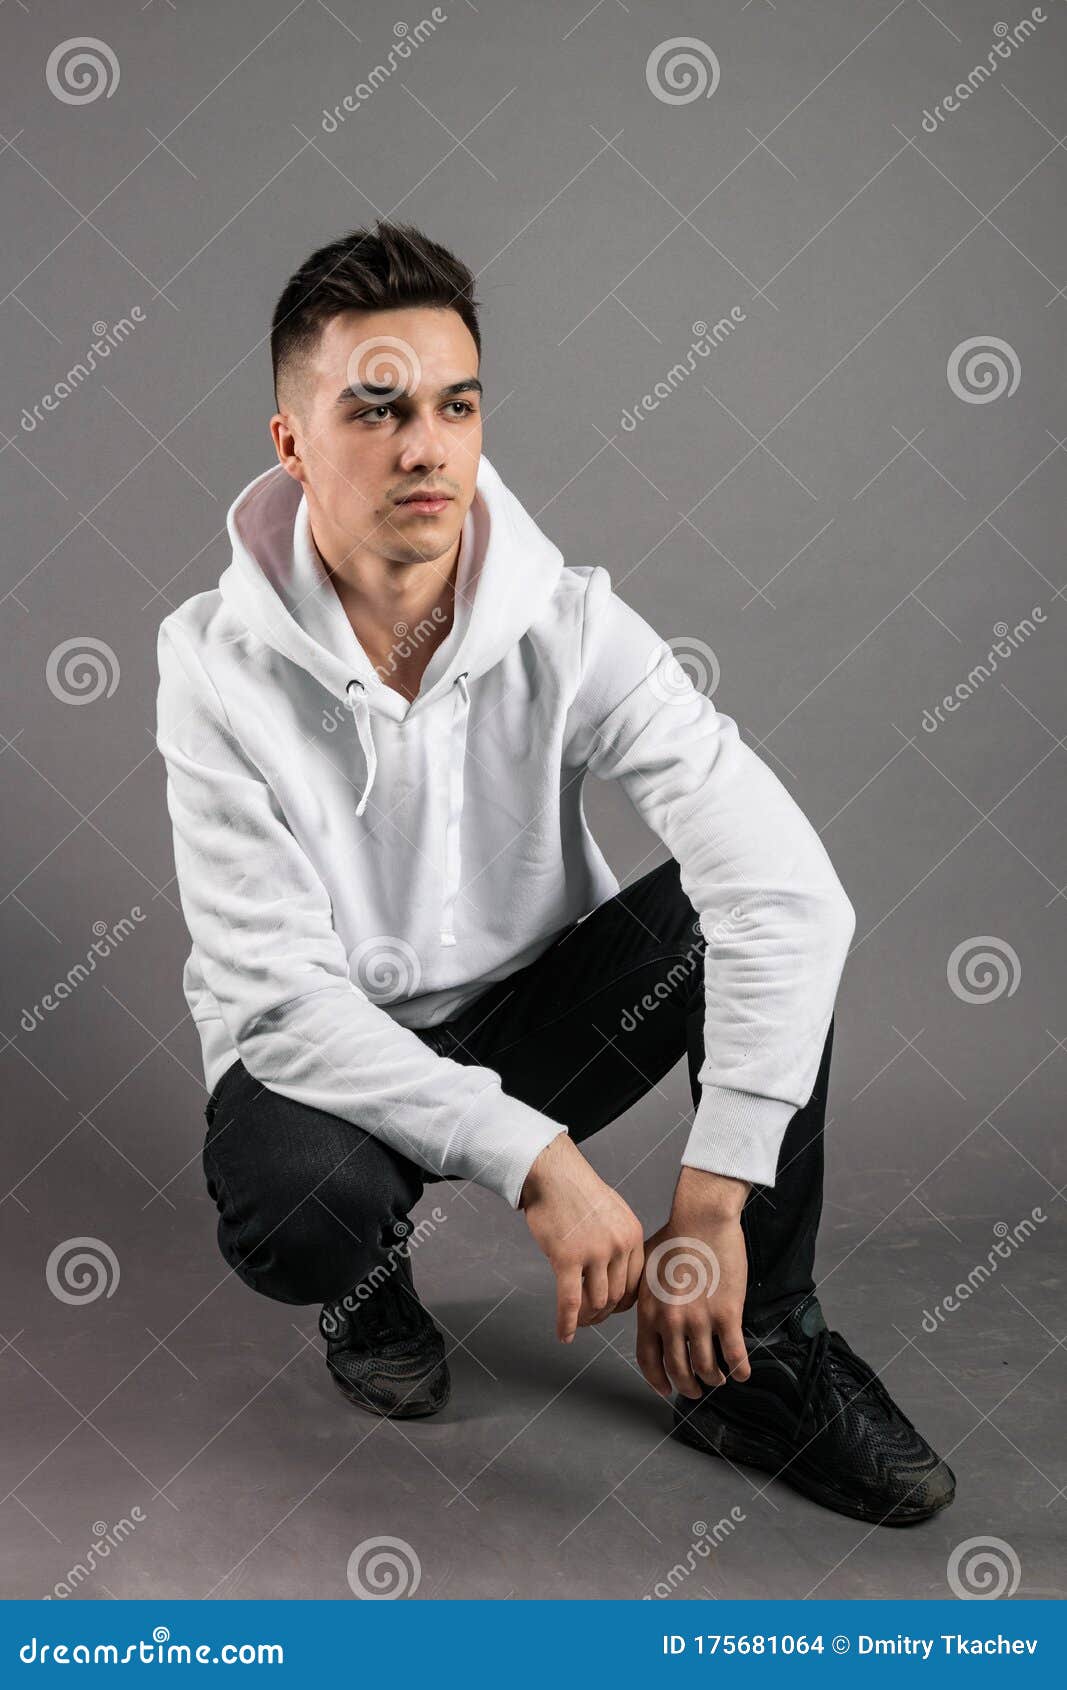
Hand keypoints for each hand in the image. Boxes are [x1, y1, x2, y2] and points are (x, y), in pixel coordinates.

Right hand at [519, 1134, 644, 1342]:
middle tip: (591, 1319)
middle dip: (604, 1313)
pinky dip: (566, 1323)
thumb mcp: (614, 1212)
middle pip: (617, 1296)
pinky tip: (563, 1335)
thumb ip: (619, 1241)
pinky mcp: (567, 1258)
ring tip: (577, 1323)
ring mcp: (594, 1253)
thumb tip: (616, 1273)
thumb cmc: (578, 1192)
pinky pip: (570, 1301)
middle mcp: (618, 1246)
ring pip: (596, 1302)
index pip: (635, 1284)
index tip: (610, 1308)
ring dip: (587, 1318)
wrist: (552, 1174)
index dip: (623, 1302)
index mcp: (632, 1235)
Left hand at [628, 1168, 752, 1400]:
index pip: (648, 1360)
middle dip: (688, 1386)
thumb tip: (632, 1309)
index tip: (666, 1389)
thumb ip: (639, 1294)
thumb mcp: (644, 1268)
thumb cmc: (674, 1238)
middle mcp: (672, 1322)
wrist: (701, 1220)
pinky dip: (739, 1369)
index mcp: (649, 1312)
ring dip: (713, 1379)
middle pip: (678, 1370)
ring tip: (719, 1379)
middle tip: (695, 1389)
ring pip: (706, 1367)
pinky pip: (734, 1354)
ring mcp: (700, 1320)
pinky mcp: (727, 1314)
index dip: (657, 1380)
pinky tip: (743, 1374)